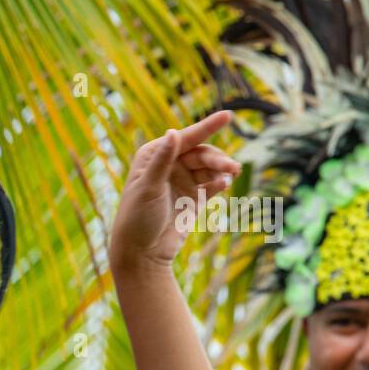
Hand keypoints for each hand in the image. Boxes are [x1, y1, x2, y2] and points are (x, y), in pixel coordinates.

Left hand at [109, 110, 240, 271]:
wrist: (142, 254)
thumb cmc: (137, 218)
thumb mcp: (148, 187)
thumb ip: (162, 160)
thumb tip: (173, 132)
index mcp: (152, 157)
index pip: (184, 138)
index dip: (207, 127)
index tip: (228, 115)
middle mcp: (168, 166)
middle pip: (200, 154)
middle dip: (217, 159)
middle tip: (231, 167)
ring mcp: (182, 182)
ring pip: (209, 169)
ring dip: (221, 170)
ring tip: (231, 176)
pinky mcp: (193, 199)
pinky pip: (211, 186)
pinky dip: (219, 183)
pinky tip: (224, 185)